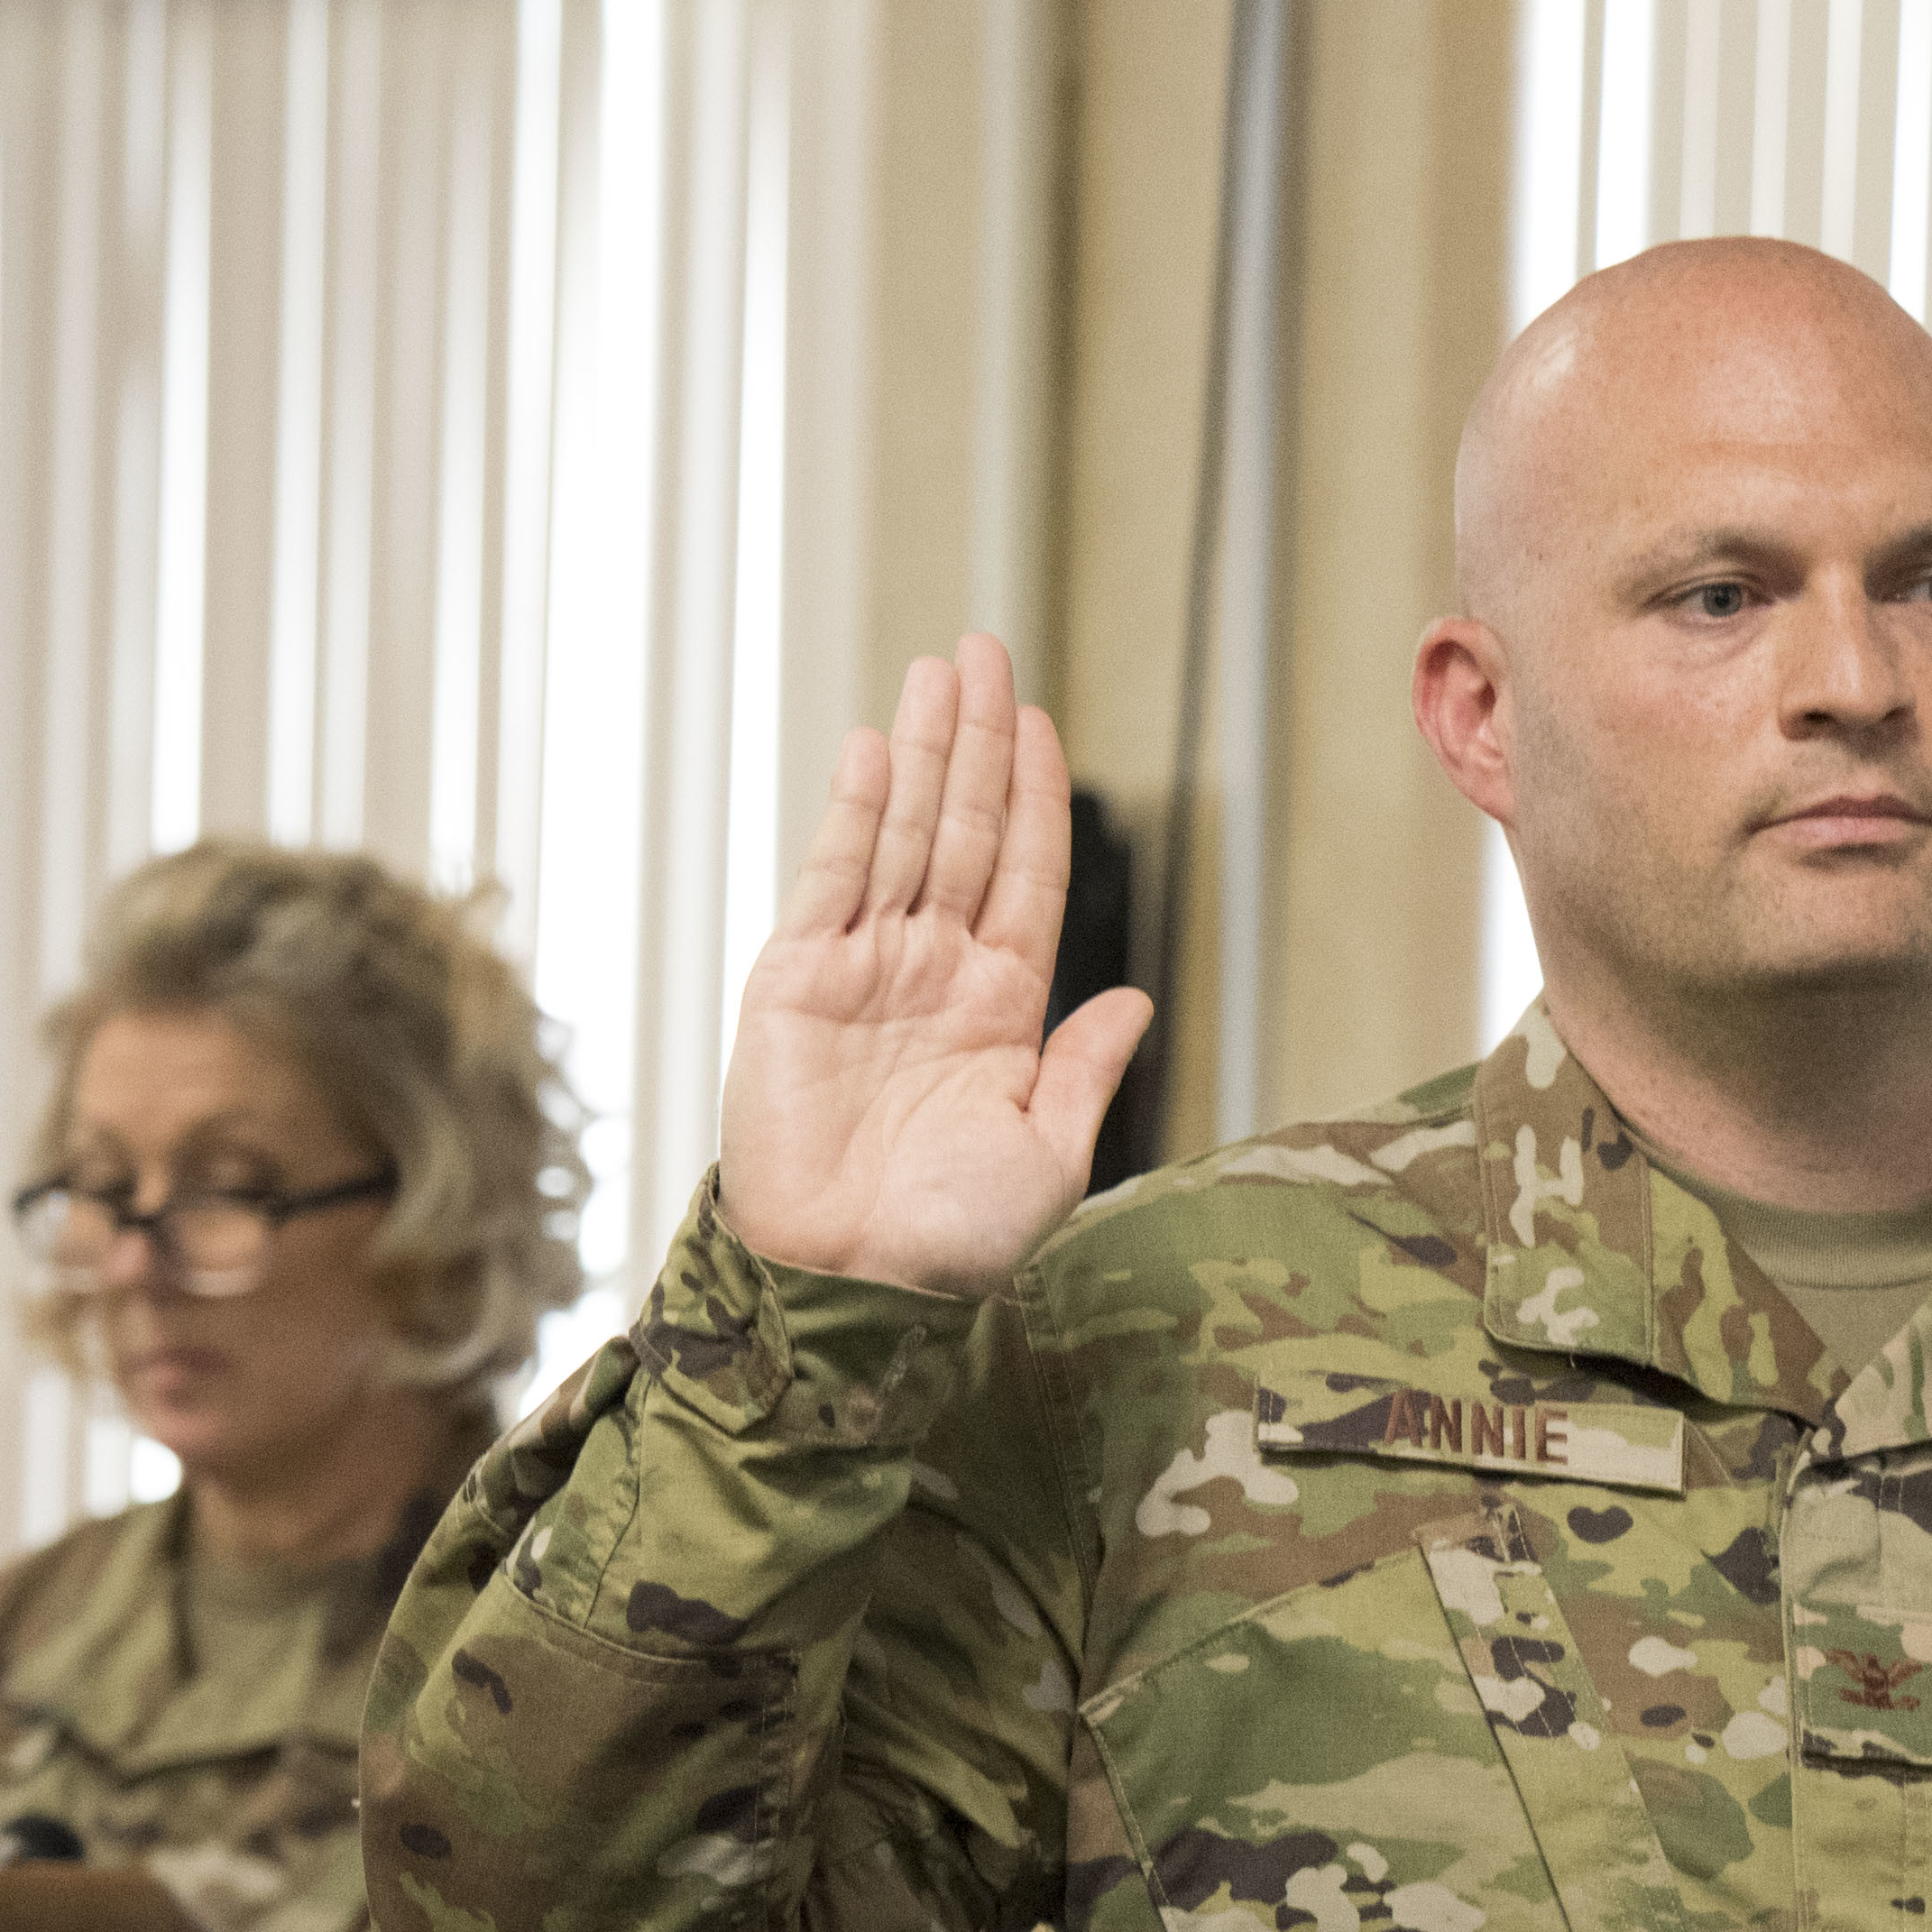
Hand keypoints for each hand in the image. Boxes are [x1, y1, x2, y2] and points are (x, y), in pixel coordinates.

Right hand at [718, 633, 1152, 1296]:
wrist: (851, 1282)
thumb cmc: (951, 1238)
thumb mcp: (1050, 1155)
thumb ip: (1085, 1070)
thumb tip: (1135, 998)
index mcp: (1004, 1006)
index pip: (1027, 875)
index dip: (1037, 797)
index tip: (1041, 721)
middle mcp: (936, 970)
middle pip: (967, 831)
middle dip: (980, 742)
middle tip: (987, 649)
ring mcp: (866, 968)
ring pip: (905, 837)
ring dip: (925, 753)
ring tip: (941, 668)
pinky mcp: (796, 981)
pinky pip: (833, 881)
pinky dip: (855, 815)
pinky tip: (879, 748)